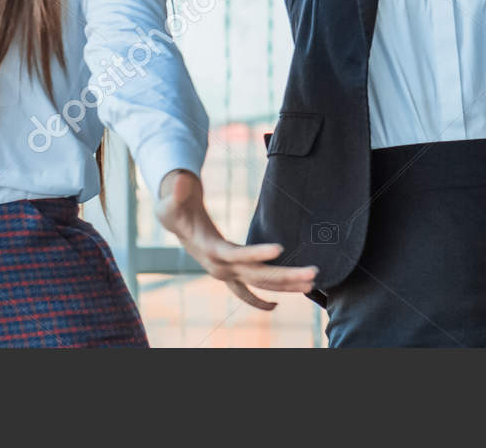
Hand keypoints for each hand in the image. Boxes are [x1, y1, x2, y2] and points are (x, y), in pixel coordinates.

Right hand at [154, 171, 316, 310]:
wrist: (173, 221)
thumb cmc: (175, 207)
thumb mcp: (172, 198)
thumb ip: (178, 190)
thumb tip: (182, 180)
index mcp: (210, 249)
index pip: (237, 254)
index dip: (256, 252)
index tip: (280, 248)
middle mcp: (220, 267)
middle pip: (257, 275)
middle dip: (285, 275)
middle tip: (313, 273)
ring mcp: (225, 273)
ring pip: (258, 284)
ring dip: (285, 286)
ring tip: (311, 285)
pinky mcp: (228, 273)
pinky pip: (245, 293)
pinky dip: (260, 301)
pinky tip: (275, 306)